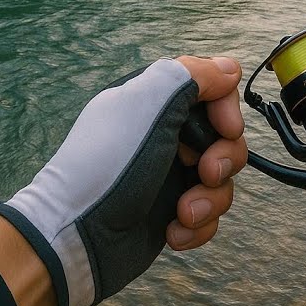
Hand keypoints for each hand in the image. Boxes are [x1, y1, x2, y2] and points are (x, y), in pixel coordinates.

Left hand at [0, 56, 244, 305]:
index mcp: (154, 102)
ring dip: (210, 200)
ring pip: (221, 181)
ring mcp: (169, 176)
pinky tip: (173, 233)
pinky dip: (198, 227)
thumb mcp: (145, 106)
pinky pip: (209, 216)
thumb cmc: (107, 166)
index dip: (226, 108)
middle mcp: (164, 136)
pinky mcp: (172, 213)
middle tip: (204, 174)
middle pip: (225, 138)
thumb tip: (229, 69)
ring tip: (184, 214)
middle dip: (223, 159)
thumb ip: (190, 76)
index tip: (225, 130)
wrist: (76, 236)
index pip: (212, 90)